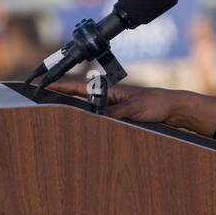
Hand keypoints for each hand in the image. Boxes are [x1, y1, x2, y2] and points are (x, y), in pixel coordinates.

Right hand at [51, 79, 180, 122]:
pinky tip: (83, 128)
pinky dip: (90, 122)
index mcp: (109, 90)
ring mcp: (113, 107)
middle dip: (62, 101)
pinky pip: (99, 119)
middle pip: (80, 99)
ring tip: (58, 117)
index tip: (44, 85)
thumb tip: (97, 119)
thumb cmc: (155, 103)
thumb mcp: (134, 109)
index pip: (80, 88)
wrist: (172, 108)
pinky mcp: (119, 116)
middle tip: (43, 104)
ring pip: (89, 111)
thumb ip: (115, 114)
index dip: (61, 86)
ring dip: (76, 113)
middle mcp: (108, 97)